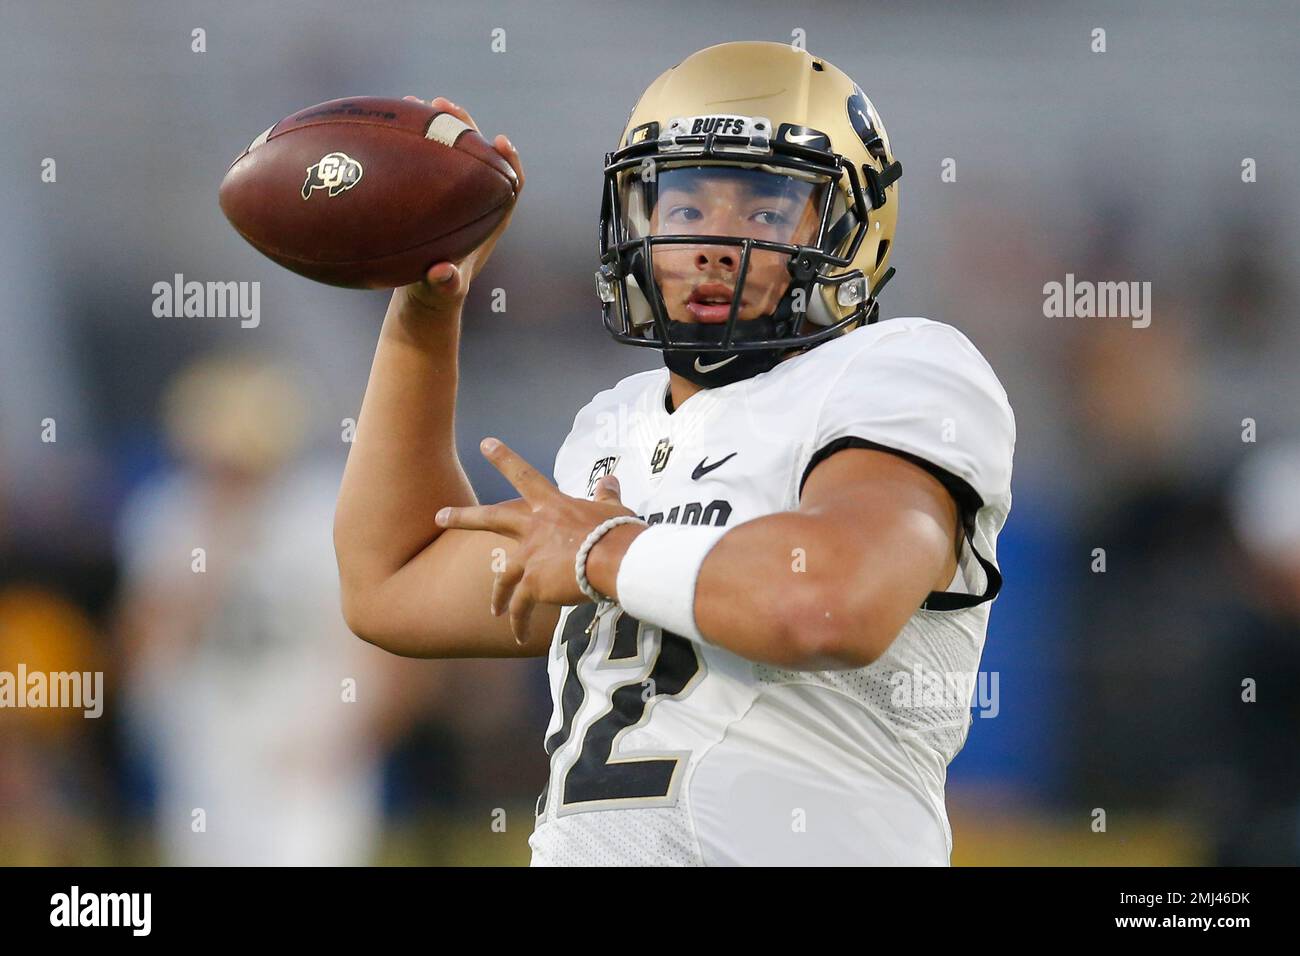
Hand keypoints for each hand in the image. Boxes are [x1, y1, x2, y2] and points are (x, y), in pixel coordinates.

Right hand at [396, 96, 524, 315]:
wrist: (422, 299)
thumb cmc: (437, 295)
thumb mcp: (440, 293)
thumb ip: (445, 285)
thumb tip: (442, 273)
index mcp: (490, 222)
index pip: (511, 185)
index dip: (510, 162)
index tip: (501, 140)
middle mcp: (475, 203)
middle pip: (480, 157)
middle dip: (467, 129)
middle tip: (446, 106)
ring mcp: (452, 197)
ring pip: (452, 154)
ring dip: (438, 126)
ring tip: (417, 102)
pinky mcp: (429, 195)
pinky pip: (425, 163)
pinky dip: (413, 143)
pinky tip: (389, 125)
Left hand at [434, 437, 635, 641]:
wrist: (616, 560)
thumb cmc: (618, 532)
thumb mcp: (612, 509)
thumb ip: (606, 495)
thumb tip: (610, 479)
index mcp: (553, 506)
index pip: (525, 476)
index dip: (505, 458)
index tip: (486, 444)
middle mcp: (534, 527)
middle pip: (491, 518)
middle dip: (462, 517)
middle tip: (439, 516)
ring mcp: (530, 555)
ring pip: (502, 575)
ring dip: (496, 595)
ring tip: (494, 610)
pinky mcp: (533, 584)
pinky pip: (520, 607)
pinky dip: (518, 622)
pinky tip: (517, 635)